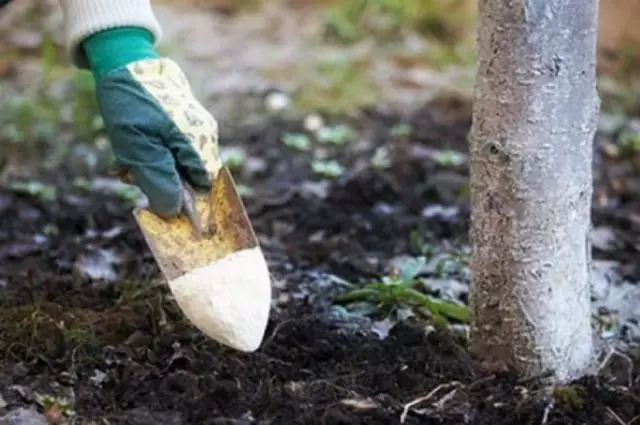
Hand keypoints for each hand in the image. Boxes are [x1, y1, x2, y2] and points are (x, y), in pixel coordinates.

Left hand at [84, 28, 220, 216]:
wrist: (123, 58)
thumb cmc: (131, 105)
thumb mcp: (139, 149)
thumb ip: (159, 182)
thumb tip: (173, 212)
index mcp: (199, 144)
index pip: (202, 187)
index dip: (184, 200)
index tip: (157, 203)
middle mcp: (203, 135)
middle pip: (188, 176)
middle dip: (160, 181)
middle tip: (130, 176)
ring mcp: (193, 126)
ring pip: (176, 162)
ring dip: (149, 167)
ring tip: (124, 161)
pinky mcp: (180, 119)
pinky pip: (169, 147)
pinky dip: (149, 153)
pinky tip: (128, 148)